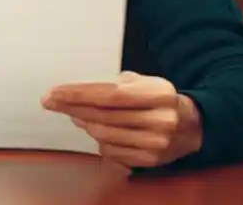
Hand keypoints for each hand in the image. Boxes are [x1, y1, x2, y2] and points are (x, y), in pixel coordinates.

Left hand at [42, 71, 202, 169]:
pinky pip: (112, 151)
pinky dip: (98, 140)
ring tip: (75, 114)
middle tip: (52, 101)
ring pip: (104, 135)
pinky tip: (95, 130)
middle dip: (72, 108)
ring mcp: (156, 143)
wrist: (190, 126)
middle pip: (103, 116)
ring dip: (84, 123)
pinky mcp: (150, 160)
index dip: (79, 94)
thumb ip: (114, 85)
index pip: (110, 95)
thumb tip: (76, 95)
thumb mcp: (144, 82)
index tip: (55, 92)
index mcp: (159, 94)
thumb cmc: (158, 100)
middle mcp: (160, 120)